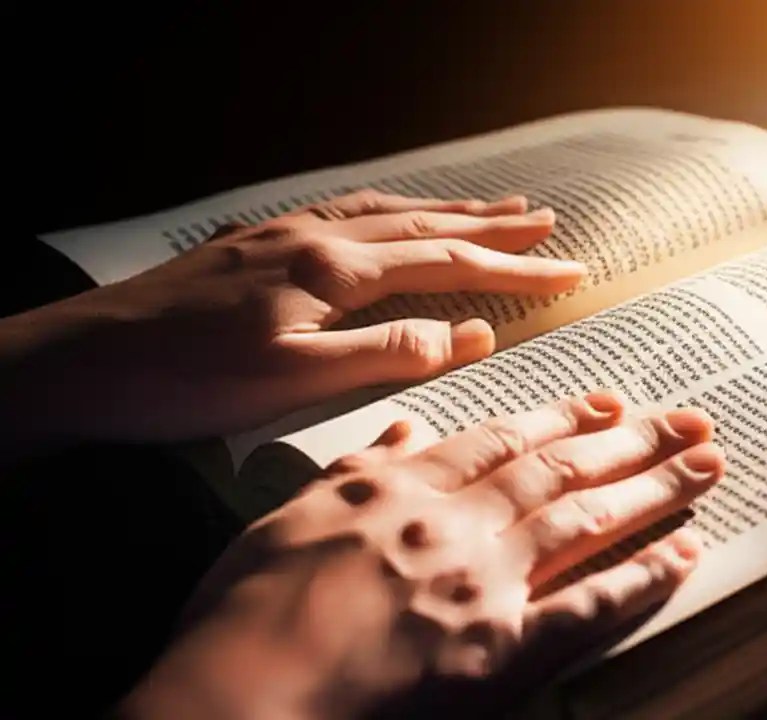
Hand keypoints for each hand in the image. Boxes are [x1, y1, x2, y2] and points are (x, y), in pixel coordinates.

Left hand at [0, 191, 582, 453]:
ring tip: (494, 209)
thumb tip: (473, 335)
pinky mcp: (256, 243)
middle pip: (426, 225)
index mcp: (333, 271)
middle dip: (493, 227)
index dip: (515, 269)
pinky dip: (392, 212)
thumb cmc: (185, 381)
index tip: (571, 271)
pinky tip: (394, 218)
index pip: (448, 265)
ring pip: (388, 212)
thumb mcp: (294, 381)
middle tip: (549, 223)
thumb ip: (387, 353)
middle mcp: (316, 238)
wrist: (82, 360)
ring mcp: (283, 234)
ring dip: (447, 212)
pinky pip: (347, 213)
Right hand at [120, 393, 723, 718]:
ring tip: (707, 464)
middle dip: (632, 441)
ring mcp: (484, 584)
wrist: (237, 702)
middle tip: (688, 420)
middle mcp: (455, 524)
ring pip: (587, 520)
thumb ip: (356, 469)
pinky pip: (589, 607)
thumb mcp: (286, 518)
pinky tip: (685, 554)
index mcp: (402, 487)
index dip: (565, 417)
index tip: (609, 401)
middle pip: (561, 470)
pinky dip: (642, 578)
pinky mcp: (502, 651)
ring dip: (654, 488)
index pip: (502, 439)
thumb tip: (405, 431)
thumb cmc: (242, 618)